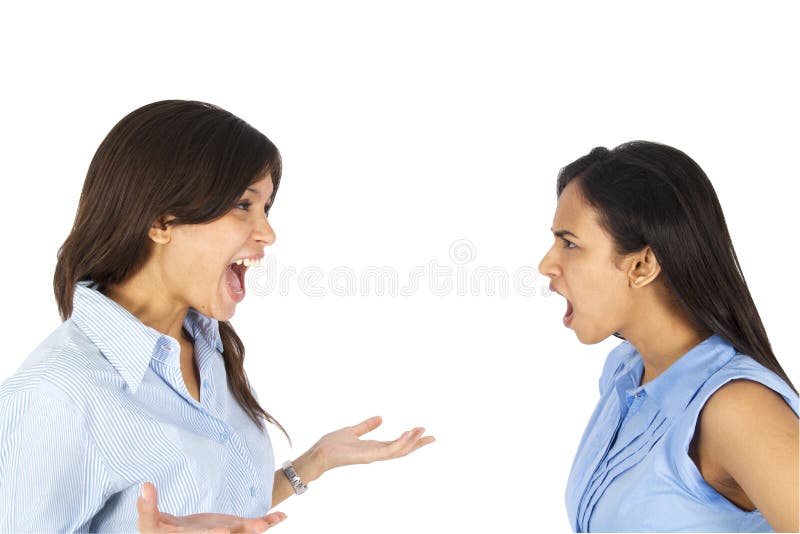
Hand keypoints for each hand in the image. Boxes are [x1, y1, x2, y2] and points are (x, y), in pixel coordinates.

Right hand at [137, 481, 286, 532]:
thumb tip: (144, 486)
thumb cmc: (158, 532)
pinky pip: (251, 524)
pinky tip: (281, 516)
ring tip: (274, 520)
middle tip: (260, 526)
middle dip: (245, 531)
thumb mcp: (149, 524)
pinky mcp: (233, 527)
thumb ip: (146, 508)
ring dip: (259, 525)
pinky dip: (267, 521)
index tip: (224, 532)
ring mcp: (225, 533)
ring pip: (244, 531)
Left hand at [308, 415, 434, 474]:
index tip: (423, 431)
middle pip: (402, 449)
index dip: (410, 438)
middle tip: (433, 437)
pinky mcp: (369, 456)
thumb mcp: (352, 431)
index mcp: (374, 447)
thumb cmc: (332, 445)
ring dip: (412, 441)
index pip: (397, 443)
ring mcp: (374, 456)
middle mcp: (376, 453)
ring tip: (423, 431)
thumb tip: (381, 417)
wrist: (319, 454)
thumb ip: (366, 426)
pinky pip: (389, 450)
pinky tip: (407, 433)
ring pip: (399, 450)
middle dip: (418, 444)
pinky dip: (400, 443)